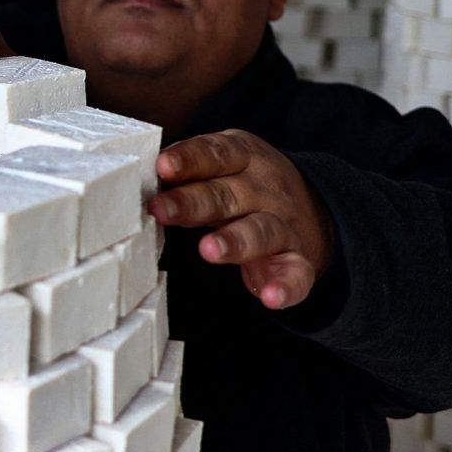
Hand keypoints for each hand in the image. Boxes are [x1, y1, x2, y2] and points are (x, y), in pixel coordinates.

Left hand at [149, 129, 334, 308]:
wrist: (316, 209)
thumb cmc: (245, 186)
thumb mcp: (222, 168)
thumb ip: (189, 172)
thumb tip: (134, 179)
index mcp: (244, 158)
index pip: (214, 154)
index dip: (189, 159)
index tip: (162, 166)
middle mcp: (265, 189)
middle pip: (225, 195)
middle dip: (192, 203)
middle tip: (160, 210)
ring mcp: (283, 225)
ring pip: (259, 231)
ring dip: (234, 241)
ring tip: (208, 250)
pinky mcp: (298, 260)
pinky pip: (295, 274)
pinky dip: (285, 286)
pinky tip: (271, 297)